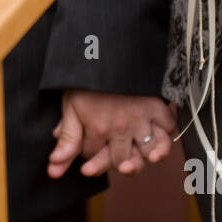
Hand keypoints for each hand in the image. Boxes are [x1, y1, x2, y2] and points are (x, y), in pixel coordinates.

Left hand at [47, 90, 176, 178]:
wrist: (107, 50)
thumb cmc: (85, 79)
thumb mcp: (70, 108)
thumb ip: (67, 142)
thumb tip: (53, 171)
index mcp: (98, 129)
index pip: (94, 156)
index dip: (89, 159)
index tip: (87, 157)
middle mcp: (122, 128)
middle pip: (121, 160)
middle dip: (114, 163)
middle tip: (115, 164)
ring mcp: (141, 119)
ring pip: (149, 150)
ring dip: (145, 158)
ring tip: (142, 161)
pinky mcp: (156, 106)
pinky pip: (168, 127)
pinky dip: (166, 134)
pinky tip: (158, 138)